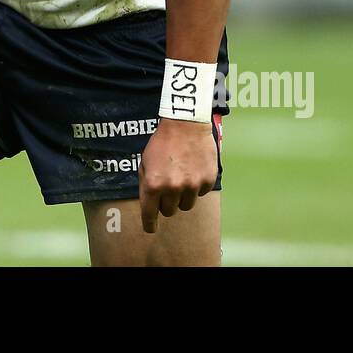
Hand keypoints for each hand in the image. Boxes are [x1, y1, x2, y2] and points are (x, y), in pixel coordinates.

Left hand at [138, 117, 216, 232]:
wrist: (185, 124)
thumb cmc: (162, 142)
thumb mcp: (145, 162)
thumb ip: (146, 184)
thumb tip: (149, 205)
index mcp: (153, 184)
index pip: (150, 214)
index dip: (150, 224)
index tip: (151, 228)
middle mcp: (172, 188)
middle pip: (169, 211)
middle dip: (167, 203)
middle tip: (168, 187)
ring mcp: (191, 185)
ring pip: (186, 205)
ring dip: (182, 196)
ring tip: (181, 175)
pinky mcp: (207, 181)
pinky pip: (200, 193)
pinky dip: (196, 186)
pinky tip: (193, 169)